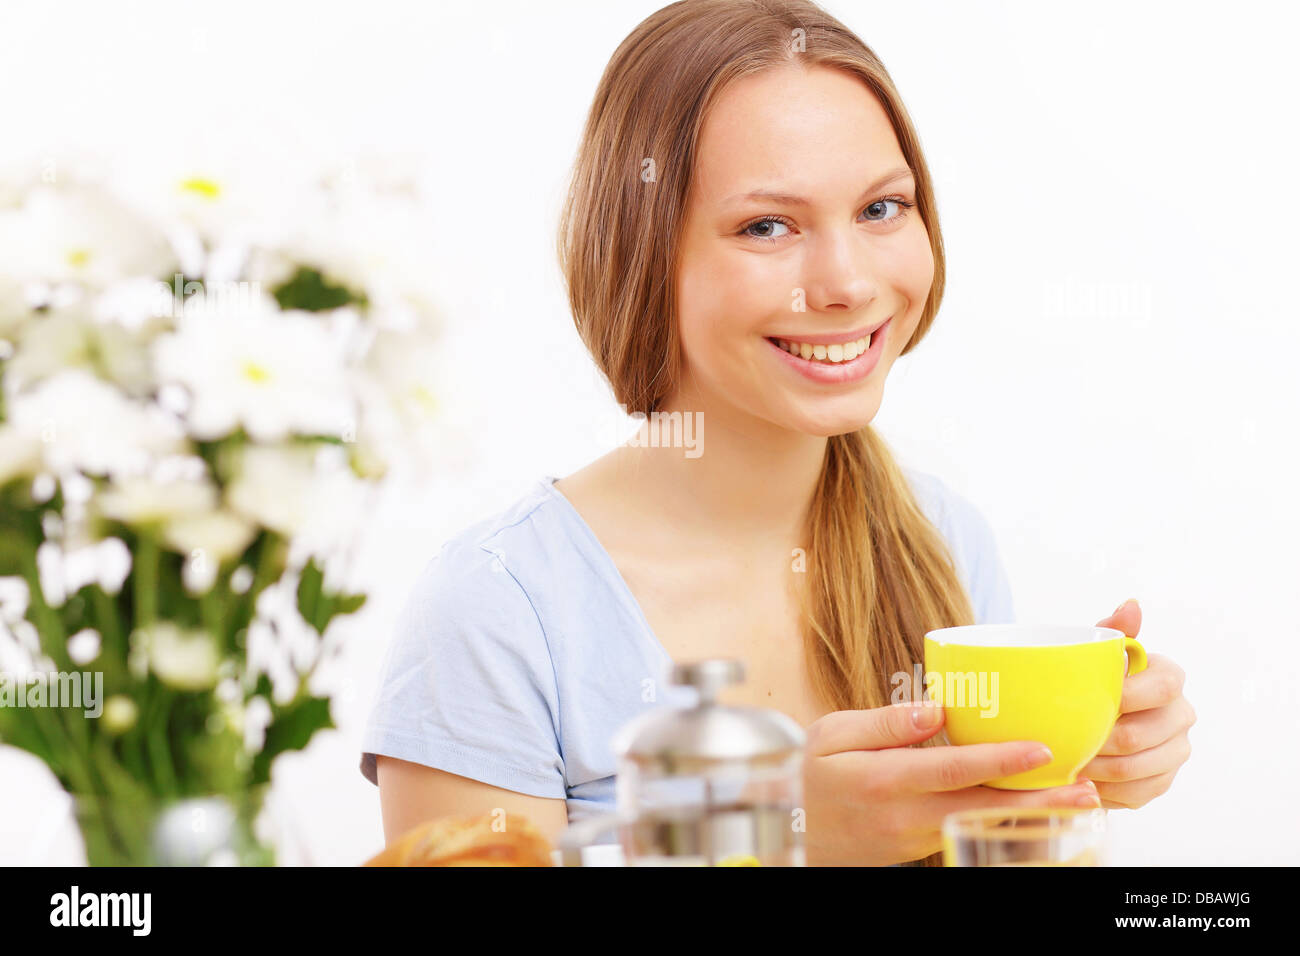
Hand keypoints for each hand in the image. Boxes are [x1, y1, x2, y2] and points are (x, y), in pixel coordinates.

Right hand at [802, 702, 1102, 865]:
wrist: (792, 831)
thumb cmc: (809, 774)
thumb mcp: (831, 734)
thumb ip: (885, 722)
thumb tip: (936, 708)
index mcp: (883, 779)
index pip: (953, 769)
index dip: (1001, 761)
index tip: (1042, 751)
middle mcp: (905, 815)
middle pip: (982, 806)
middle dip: (1039, 800)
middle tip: (1087, 791)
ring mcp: (914, 838)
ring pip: (981, 822)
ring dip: (1030, 813)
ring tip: (1075, 799)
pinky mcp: (920, 849)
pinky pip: (969, 830)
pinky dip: (1003, 820)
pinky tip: (1032, 806)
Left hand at [1080, 598, 1195, 808]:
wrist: (1093, 717)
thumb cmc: (1094, 679)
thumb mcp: (1098, 653)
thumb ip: (1113, 632)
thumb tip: (1131, 605)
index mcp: (1170, 678)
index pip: (1164, 685)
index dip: (1127, 697)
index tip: (1092, 702)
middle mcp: (1181, 715)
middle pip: (1142, 736)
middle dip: (1099, 741)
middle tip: (1066, 741)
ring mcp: (1176, 751)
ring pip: (1135, 769)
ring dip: (1097, 769)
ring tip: (1068, 761)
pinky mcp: (1162, 781)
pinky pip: (1135, 794)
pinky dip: (1104, 789)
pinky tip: (1083, 780)